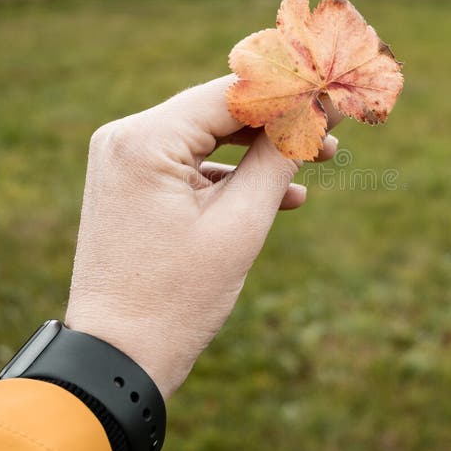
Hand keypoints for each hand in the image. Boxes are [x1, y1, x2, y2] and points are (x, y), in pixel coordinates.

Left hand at [65, 76, 338, 398]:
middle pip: (219, 111)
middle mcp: (126, 138)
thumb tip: (315, 111)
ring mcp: (124, 161)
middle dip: (279, 121)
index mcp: (145, 140)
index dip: (289, 91)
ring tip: (320, 158)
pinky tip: (281, 195)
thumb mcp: (240, 224)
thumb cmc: (177, 299)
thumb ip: (278, 159)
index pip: (230, 93)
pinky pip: (190, 165)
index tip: (334, 92)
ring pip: (208, 137)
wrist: (116, 358)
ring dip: (260, 150)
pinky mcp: (132, 185)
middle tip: (334, 128)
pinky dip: (231, 176)